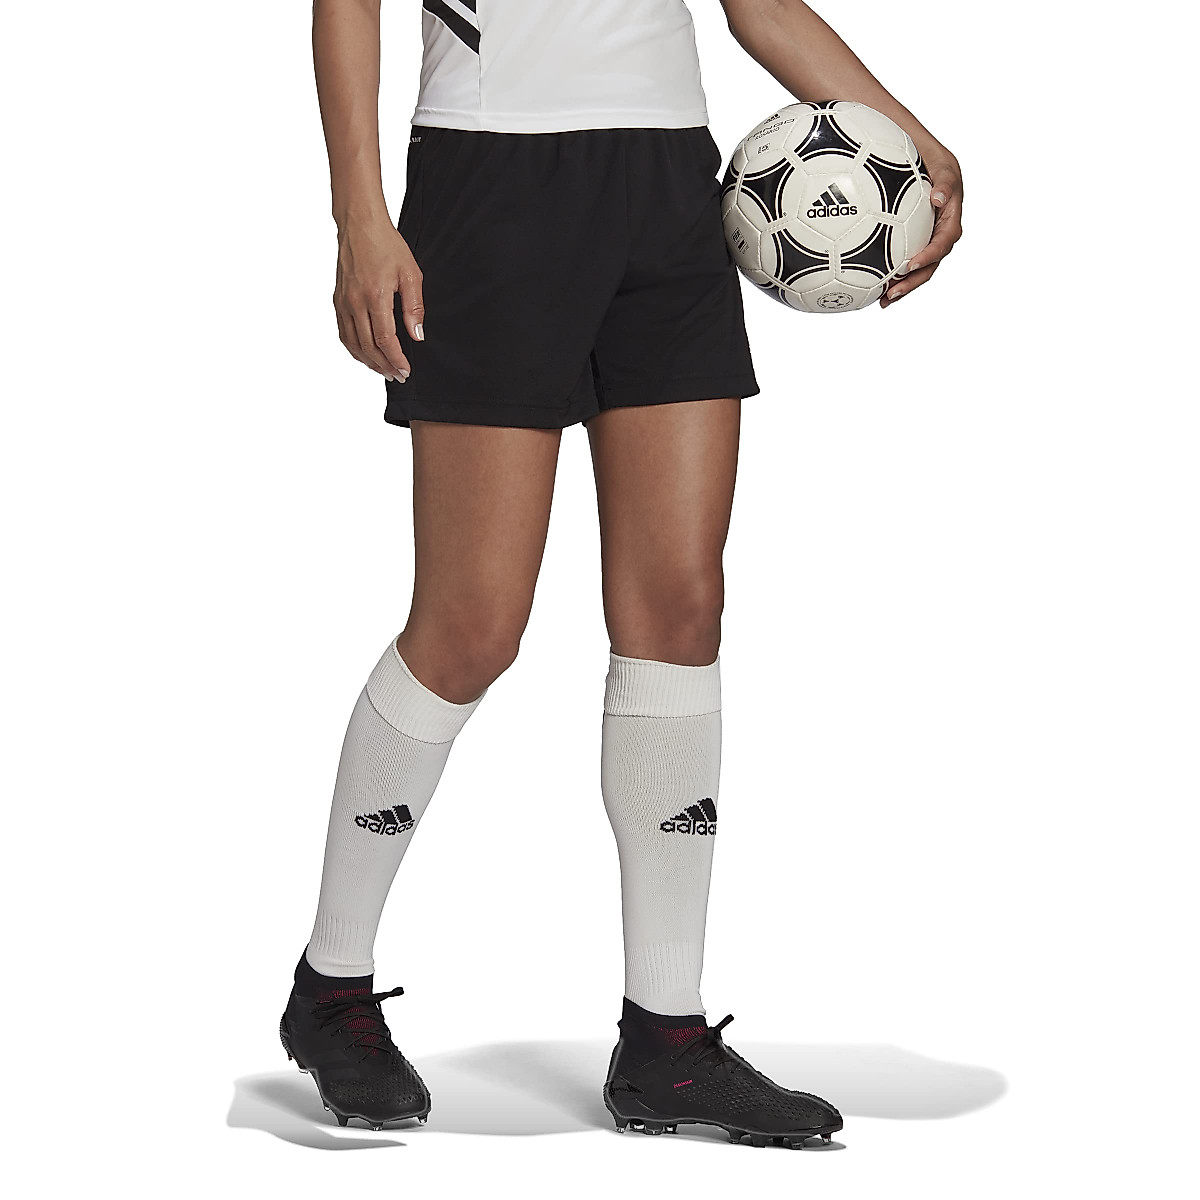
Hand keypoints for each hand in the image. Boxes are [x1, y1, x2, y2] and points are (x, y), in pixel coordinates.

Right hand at [332, 219, 423, 379]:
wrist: (360, 225)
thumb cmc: (386, 245)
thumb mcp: (411, 274)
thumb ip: (414, 307)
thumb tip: (417, 335)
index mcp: (375, 295)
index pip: (385, 339)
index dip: (396, 359)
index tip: (405, 370)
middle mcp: (355, 302)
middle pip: (368, 346)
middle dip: (384, 366)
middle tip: (398, 376)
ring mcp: (343, 302)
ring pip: (353, 344)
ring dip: (369, 362)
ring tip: (383, 371)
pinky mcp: (337, 300)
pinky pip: (343, 333)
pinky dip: (354, 349)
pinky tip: (365, 355)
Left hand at [880, 152, 962, 308]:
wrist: (912, 149)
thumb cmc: (929, 154)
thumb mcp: (943, 162)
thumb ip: (945, 180)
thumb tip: (939, 199)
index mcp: (950, 217)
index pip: (944, 242)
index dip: (930, 255)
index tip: (911, 264)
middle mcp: (937, 231)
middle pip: (929, 263)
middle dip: (912, 282)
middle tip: (892, 294)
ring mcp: (923, 236)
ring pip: (915, 266)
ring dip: (900, 285)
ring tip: (882, 300)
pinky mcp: (908, 238)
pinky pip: (898, 258)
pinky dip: (888, 273)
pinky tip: (869, 285)